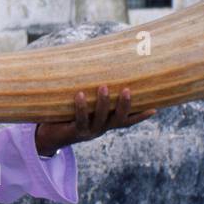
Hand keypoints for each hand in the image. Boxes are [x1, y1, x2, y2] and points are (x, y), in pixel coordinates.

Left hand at [34, 86, 156, 154]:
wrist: (49, 137)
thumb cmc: (67, 115)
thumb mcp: (83, 106)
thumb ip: (92, 94)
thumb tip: (97, 65)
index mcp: (105, 124)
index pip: (126, 121)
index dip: (140, 117)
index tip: (155, 109)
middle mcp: (100, 129)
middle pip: (118, 119)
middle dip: (125, 105)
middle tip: (128, 89)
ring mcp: (89, 132)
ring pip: (101, 119)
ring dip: (104, 103)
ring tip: (104, 87)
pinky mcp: (75, 132)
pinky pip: (80, 119)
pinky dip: (81, 107)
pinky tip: (80, 95)